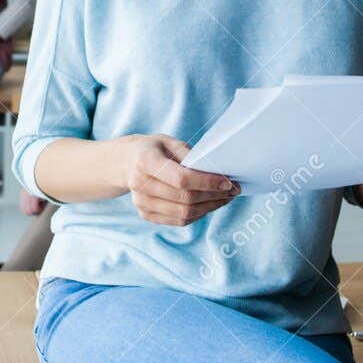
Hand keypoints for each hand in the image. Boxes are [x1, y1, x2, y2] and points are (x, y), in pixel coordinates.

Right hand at [121, 135, 239, 225]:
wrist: (128, 162)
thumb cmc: (155, 149)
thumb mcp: (171, 142)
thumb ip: (191, 156)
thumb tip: (218, 174)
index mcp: (145, 161)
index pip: (181, 179)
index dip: (207, 183)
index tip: (228, 182)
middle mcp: (139, 184)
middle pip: (185, 199)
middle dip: (214, 196)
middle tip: (233, 190)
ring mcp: (141, 203)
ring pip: (184, 214)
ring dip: (210, 208)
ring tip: (225, 198)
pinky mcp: (146, 215)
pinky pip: (178, 220)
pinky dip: (199, 214)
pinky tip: (209, 205)